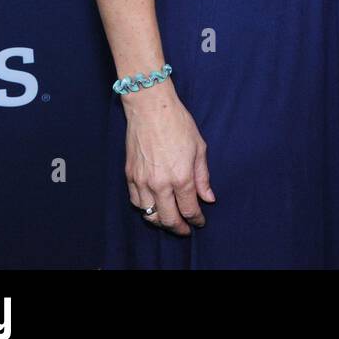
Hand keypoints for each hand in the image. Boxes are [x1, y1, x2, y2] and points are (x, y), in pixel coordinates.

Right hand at [122, 84, 214, 234]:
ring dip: (161, 221)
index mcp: (181, 177)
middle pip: (168, 219)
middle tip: (186, 229)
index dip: (197, 219)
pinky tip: (154, 205)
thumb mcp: (199, 148)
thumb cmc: (178, 124)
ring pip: (149, 215)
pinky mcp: (129, 176)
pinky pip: (136, 202)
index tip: (201, 222)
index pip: (189, 210)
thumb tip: (208, 198)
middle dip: (179, 228)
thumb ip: (203, 177)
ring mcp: (142, 181)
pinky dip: (145, 209)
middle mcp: (160, 184)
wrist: (150, 108)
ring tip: (170, 218)